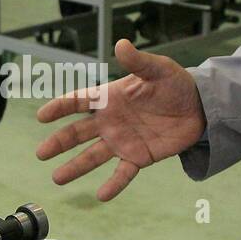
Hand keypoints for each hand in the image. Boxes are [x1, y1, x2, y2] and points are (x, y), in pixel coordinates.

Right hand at [36, 38, 205, 200]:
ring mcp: (122, 141)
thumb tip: (121, 44)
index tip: (41, 116)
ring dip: (75, 167)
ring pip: (93, 156)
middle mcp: (110, 121)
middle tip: (41, 153)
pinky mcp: (138, 157)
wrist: (199, 107)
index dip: (60, 108)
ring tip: (57, 179)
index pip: (78, 102)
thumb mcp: (158, 69)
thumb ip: (138, 61)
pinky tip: (101, 195)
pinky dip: (113, 184)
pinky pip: (123, 173)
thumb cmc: (174, 84)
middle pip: (78, 133)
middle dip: (59, 143)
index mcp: (109, 98)